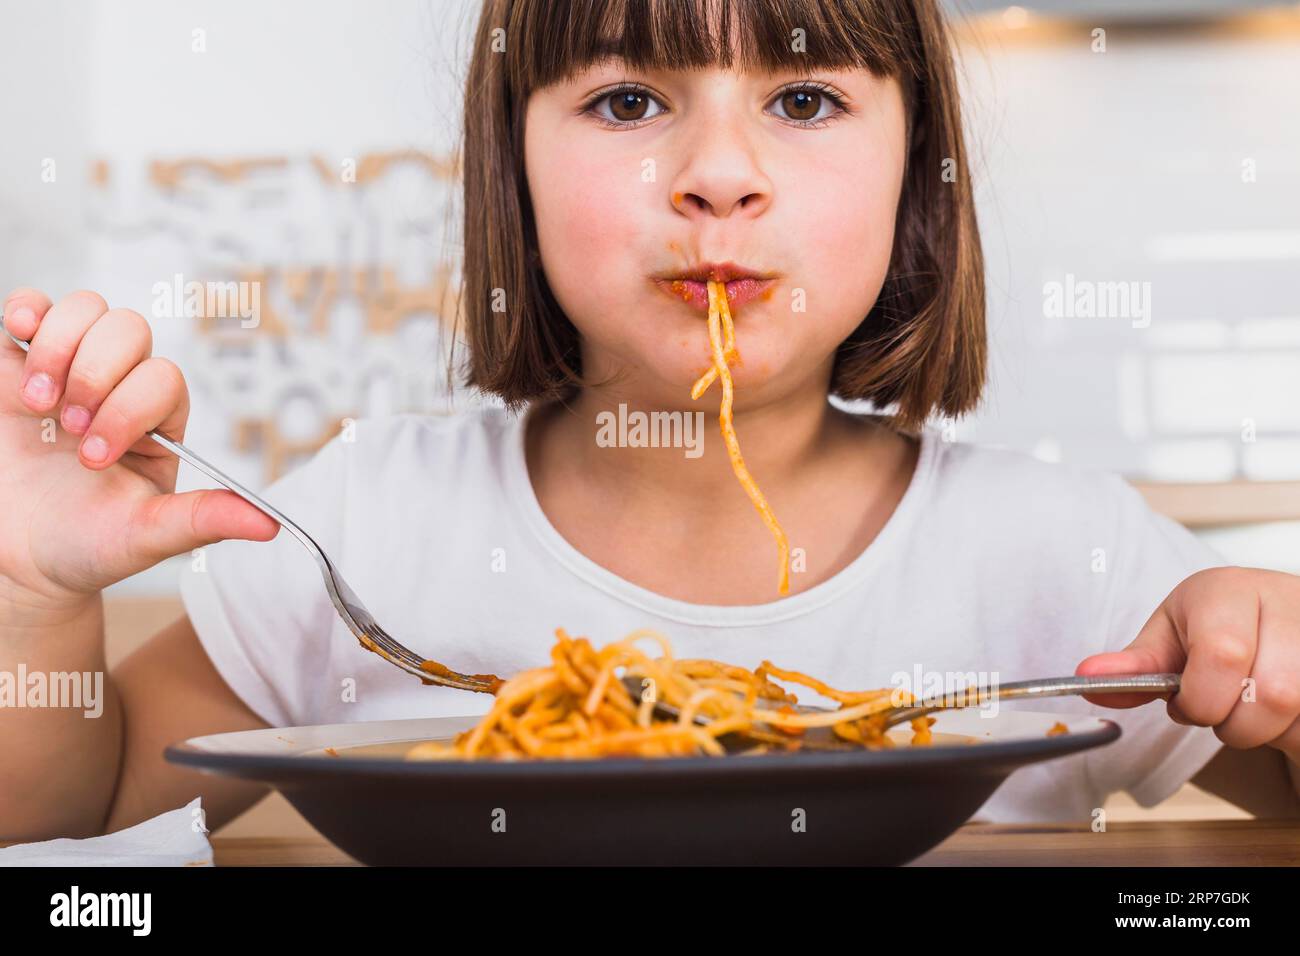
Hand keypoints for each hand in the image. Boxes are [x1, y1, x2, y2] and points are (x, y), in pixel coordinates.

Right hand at [0, 288, 277, 614]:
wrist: (16, 557)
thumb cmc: (85, 544)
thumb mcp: (146, 537)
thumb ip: (202, 521)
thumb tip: (268, 524)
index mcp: (158, 420)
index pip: (162, 378)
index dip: (129, 407)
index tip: (93, 456)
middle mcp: (118, 385)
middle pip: (129, 330)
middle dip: (96, 375)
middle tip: (68, 427)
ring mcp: (69, 369)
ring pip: (87, 310)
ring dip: (61, 347)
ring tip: (38, 403)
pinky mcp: (19, 364)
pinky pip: (32, 308)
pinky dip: (26, 310)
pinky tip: (20, 337)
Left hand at [1076, 566, 1299, 765]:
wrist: (1273, 612)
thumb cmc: (1215, 625)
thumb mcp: (1169, 638)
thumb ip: (1133, 667)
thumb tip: (1087, 676)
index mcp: (1229, 590)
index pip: (1223, 654)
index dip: (1201, 699)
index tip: (1185, 704)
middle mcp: (1286, 601)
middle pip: (1272, 695)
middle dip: (1234, 724)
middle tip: (1219, 712)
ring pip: (1298, 712)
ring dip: (1267, 731)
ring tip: (1248, 709)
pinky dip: (1292, 732)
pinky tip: (1279, 714)